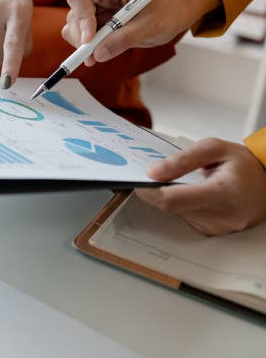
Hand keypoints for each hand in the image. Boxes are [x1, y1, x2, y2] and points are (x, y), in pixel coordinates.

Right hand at [62, 0, 220, 65]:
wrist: (175, 14)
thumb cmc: (168, 11)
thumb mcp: (150, 25)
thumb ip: (124, 39)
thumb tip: (98, 54)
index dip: (81, 18)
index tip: (90, 39)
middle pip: (74, 14)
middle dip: (80, 35)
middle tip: (91, 55)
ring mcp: (97, 10)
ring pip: (74, 27)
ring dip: (82, 44)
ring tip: (96, 57)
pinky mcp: (98, 25)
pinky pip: (83, 38)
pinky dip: (86, 49)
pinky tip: (97, 56)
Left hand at [135, 138, 265, 235]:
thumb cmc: (245, 164)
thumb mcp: (214, 148)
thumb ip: (182, 159)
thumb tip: (153, 172)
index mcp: (223, 192)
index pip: (172, 200)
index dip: (148, 192)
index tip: (136, 182)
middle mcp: (222, 216)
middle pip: (172, 208)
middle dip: (159, 191)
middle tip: (158, 175)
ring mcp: (219, 227)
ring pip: (177, 213)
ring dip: (172, 198)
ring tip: (185, 181)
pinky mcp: (214, 232)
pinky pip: (187, 217)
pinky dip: (183, 205)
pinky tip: (193, 193)